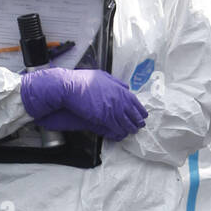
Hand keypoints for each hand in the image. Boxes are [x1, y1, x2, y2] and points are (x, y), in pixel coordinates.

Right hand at [20, 68, 146, 139]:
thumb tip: (125, 87)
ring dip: (130, 128)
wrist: (68, 87)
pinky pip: (116, 127)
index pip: (134, 101)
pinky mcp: (103, 117)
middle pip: (133, 113)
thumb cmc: (82, 81)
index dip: (139, 109)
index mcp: (118, 88)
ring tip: (132, 131)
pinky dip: (119, 131)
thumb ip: (115, 82)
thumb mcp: (101, 76)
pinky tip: (121, 134)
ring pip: (126, 122)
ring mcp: (112, 108)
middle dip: (137, 120)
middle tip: (140, 125)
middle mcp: (118, 98)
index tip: (142, 114)